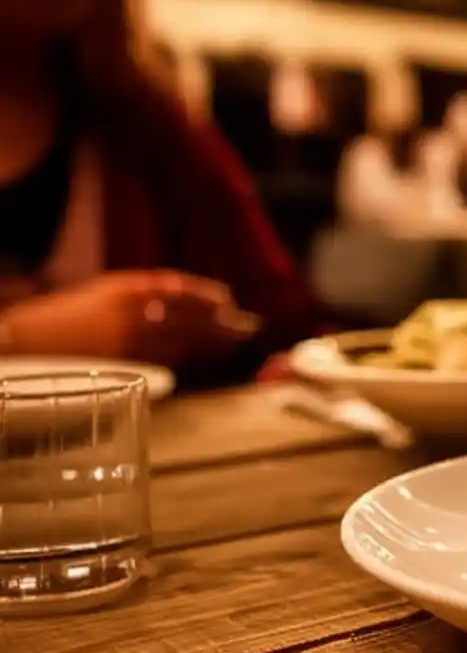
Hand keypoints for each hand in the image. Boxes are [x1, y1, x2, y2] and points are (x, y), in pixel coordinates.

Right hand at [1, 270, 259, 367]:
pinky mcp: (127, 364)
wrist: (29, 341)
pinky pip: (169, 359)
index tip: (230, 302)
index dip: (211, 298)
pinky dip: (192, 355)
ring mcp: (132, 341)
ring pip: (186, 341)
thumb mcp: (107, 291)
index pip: (183, 291)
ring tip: (238, 340)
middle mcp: (135, 313)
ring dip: (216, 341)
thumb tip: (182, 298)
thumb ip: (144, 292)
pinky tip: (206, 354)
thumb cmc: (68, 315)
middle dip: (226, 323)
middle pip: (193, 318)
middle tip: (251, 326)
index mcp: (129, 288)